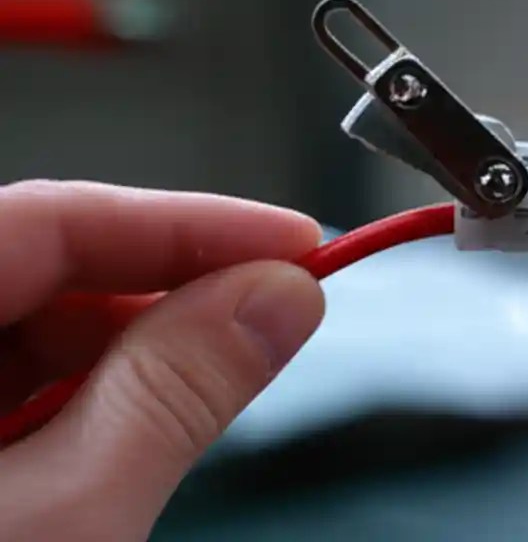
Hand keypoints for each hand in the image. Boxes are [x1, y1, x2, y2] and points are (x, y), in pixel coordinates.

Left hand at [0, 180, 323, 540]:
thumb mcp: (67, 518)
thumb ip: (171, 395)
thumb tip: (279, 297)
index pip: (44, 218)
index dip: (184, 222)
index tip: (296, 244)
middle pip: (35, 269)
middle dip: (163, 290)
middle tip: (273, 312)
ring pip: (21, 332)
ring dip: (128, 352)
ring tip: (215, 380)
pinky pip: (0, 392)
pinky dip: (79, 401)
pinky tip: (133, 429)